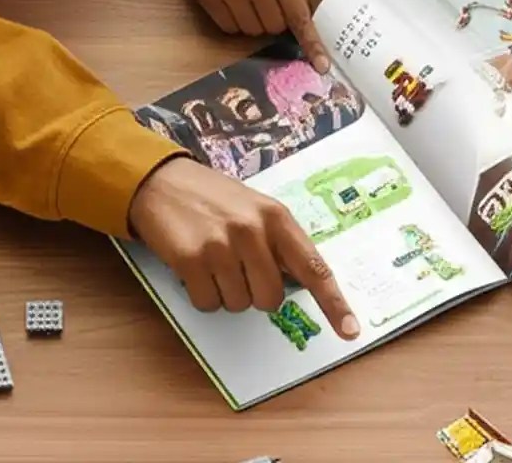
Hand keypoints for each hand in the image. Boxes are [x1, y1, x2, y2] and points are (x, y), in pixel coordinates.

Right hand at [129, 157, 359, 339]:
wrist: (161, 182)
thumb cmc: (214, 199)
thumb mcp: (255, 209)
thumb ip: (279, 242)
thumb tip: (300, 284)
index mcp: (277, 217)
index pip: (314, 268)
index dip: (334, 303)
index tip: (350, 330)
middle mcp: (252, 230)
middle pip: (271, 299)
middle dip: (256, 293)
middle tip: (238, 267)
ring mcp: (221, 246)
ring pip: (239, 304)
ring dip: (226, 292)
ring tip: (214, 260)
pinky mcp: (191, 260)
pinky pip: (209, 303)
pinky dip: (202, 294)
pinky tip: (196, 267)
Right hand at [185, 0, 330, 72]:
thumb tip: (305, 29)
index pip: (299, 13)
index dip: (311, 42)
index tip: (322, 65)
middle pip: (274, 27)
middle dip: (275, 21)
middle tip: (267, 3)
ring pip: (251, 31)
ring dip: (254, 23)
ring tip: (248, 0)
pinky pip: (229, 28)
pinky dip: (235, 22)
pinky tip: (232, 2)